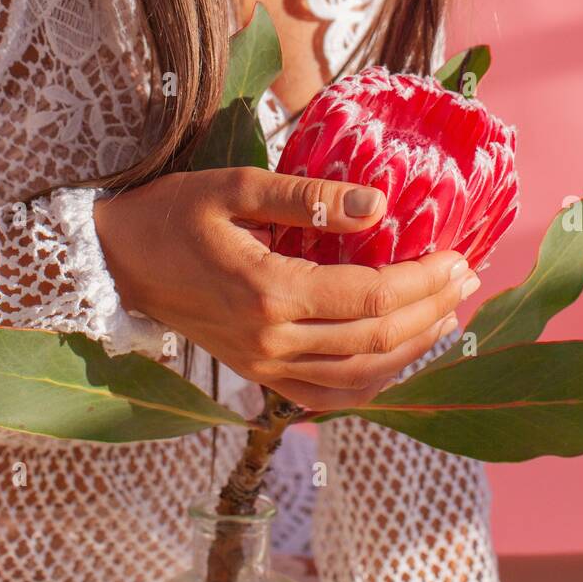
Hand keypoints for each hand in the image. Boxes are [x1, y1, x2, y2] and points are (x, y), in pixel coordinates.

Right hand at [93, 165, 480, 411]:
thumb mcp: (236, 185)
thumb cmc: (172, 212)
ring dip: (411, 350)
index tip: (459, 256)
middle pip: (374, 341)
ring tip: (447, 316)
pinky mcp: (256, 374)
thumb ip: (308, 197)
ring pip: (358, 378)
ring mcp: (263, 366)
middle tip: (468, 279)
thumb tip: (380, 203)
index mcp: (268, 292)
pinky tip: (396, 358)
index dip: (423, 280)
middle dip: (431, 310)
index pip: (370, 299)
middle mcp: (270, 341)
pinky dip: (371, 384)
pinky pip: (326, 396)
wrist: (114, 260)